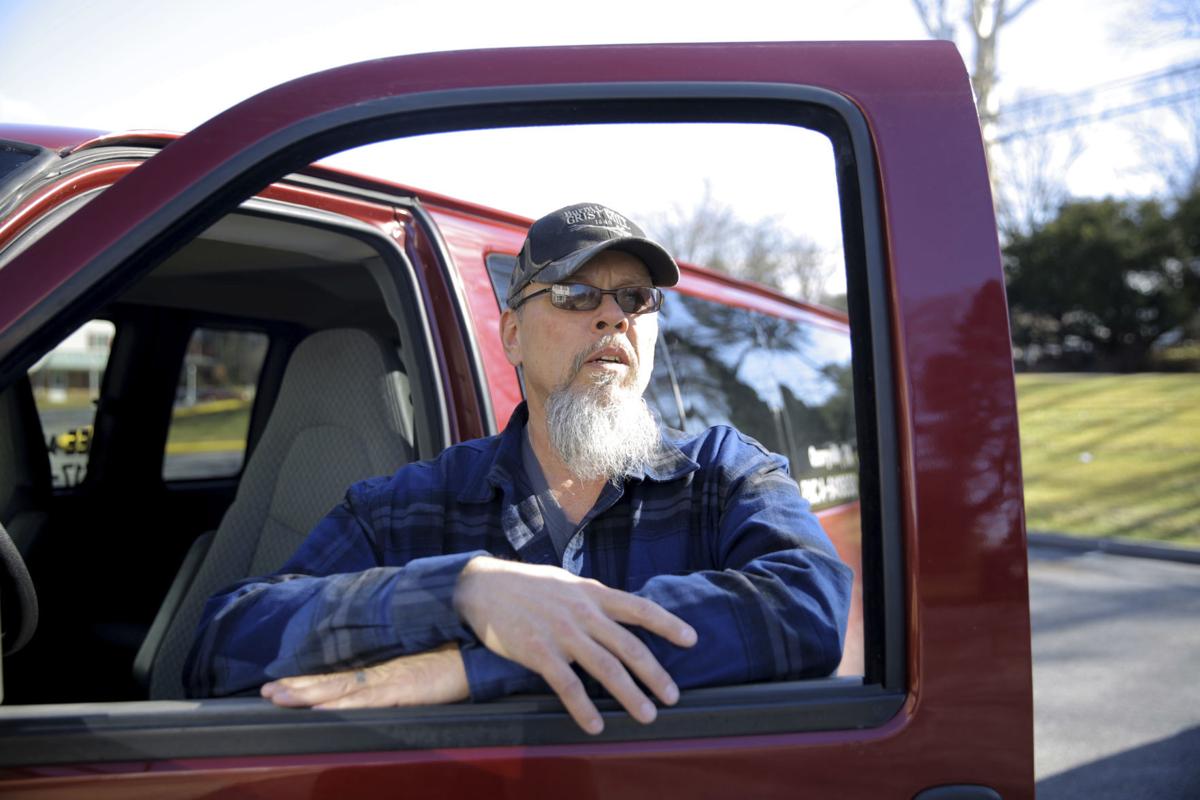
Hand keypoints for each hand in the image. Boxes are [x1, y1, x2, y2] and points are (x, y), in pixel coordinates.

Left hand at [261, 643, 467, 708]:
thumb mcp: (427, 658)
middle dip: (296, 687)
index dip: (310, 679)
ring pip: (341, 689)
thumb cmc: (460, 649)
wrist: (482, 636)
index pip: (341, 674)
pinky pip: (367, 700)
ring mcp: (393, 679)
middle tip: (265, 690)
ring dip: (307, 694)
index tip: (282, 683)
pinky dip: (341, 703)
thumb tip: (393, 671)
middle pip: (332, 680)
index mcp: (387, 665)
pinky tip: (321, 708)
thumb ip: (406, 666)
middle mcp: (384, 670)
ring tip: (277, 696)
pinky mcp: (406, 689)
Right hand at [453, 556, 696, 734]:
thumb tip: (618, 613)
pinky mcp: (538, 652)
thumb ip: (593, 599)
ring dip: (629, 695)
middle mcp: (582, 612)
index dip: (668, 623)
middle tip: (672, 696)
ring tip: (647, 716)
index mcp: (592, 593)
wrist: (482, 585)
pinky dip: (583, 708)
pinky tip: (595, 725)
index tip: (692, 639)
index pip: (639, 607)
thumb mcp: (567, 583)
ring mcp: (561, 632)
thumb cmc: (527, 585)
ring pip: (605, 667)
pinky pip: (567, 685)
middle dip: (655, 673)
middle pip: (629, 645)